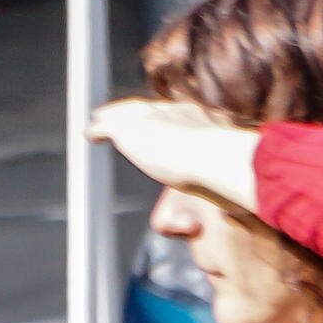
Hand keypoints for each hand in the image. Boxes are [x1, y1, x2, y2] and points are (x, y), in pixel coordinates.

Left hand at [90, 97, 261, 212]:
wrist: (214, 157)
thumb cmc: (230, 173)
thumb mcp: (231, 181)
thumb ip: (225, 190)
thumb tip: (227, 213)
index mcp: (204, 120)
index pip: (182, 115)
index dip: (171, 120)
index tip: (168, 125)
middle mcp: (177, 113)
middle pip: (153, 109)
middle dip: (140, 112)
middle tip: (129, 115)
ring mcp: (151, 118)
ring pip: (126, 113)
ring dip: (113, 117)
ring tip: (101, 119)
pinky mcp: (128, 128)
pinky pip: (107, 125)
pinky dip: (98, 130)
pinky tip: (91, 135)